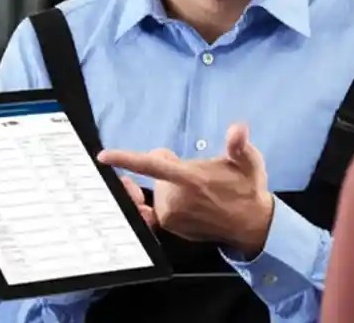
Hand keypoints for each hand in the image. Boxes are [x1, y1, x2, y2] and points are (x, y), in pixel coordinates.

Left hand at [98, 123, 273, 255]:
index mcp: (190, 179)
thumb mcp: (249, 162)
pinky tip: (189, 201)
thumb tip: (239, 128)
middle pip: (157, 172)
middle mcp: (177, 200)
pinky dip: (169, 199)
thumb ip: (239, 144)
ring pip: (159, 188)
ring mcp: (173, 216)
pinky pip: (160, 204)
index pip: (150, 166)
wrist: (251, 224)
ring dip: (172, 185)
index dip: (125, 159)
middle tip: (199, 174)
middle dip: (171, 168)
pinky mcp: (172, 226)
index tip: (103, 156)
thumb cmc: (247, 188)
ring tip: (199, 190)